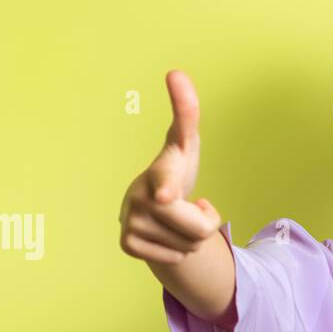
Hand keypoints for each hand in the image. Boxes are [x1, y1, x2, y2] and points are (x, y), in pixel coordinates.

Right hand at [118, 70, 225, 264]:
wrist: (153, 207)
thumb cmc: (175, 171)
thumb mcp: (185, 145)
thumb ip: (186, 111)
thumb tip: (176, 72)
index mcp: (160, 172)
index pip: (167, 179)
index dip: (167, 186)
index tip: (164, 194)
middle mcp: (141, 196)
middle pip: (199, 230)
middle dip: (205, 223)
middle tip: (190, 208)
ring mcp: (130, 222)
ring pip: (189, 247)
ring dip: (191, 238)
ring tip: (175, 220)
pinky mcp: (127, 245)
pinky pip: (174, 259)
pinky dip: (176, 251)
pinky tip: (164, 234)